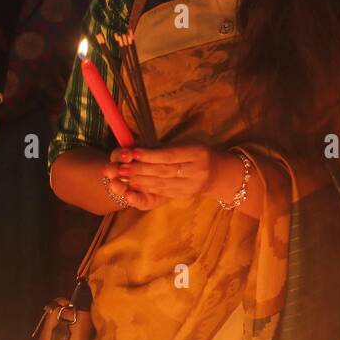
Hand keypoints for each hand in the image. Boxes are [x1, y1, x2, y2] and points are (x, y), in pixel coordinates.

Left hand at [108, 144, 222, 205]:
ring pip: (162, 184)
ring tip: (123, 177)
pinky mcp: (185, 195)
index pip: (170, 156)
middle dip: (140, 170)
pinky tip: (135, 185)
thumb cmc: (198, 153)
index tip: (133, 153)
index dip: (150, 156)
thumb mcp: (188, 144)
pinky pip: (163, 192)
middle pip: (164, 171)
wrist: (218, 173)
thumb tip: (140, 151)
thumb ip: (168, 148)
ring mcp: (191, 186)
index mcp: (197, 153)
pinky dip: (147, 188)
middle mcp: (196, 171)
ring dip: (140, 180)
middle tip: (121, 168)